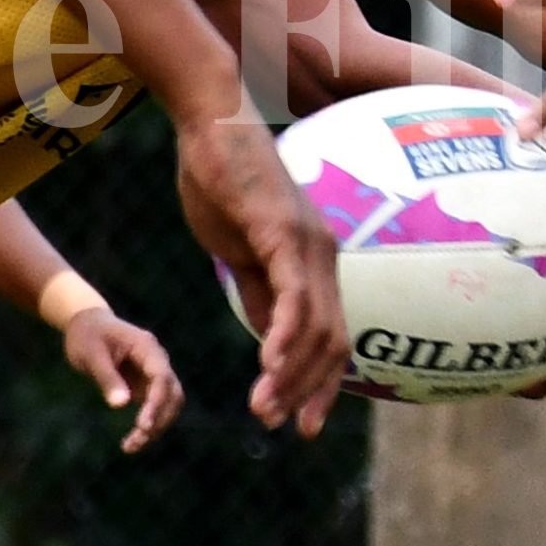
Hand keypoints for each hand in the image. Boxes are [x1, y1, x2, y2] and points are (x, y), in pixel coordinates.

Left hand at [62, 310, 184, 453]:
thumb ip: (107, 378)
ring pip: (169, 405)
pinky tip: (132, 441)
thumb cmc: (87, 336)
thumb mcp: (91, 355)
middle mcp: (157, 361)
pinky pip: (156, 408)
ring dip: (156, 427)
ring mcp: (154, 374)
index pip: (161, 377)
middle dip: (158, 420)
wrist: (87, 325)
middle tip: (135, 442)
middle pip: (173, 394)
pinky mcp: (146, 385)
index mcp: (147, 347)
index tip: (143, 426)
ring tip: (130, 447)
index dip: (156, 403)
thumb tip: (121, 405)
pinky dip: (148, 425)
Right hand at [172, 114, 349, 437]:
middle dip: (312, 392)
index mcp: (314, 261)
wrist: (210, 118)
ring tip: (265, 410)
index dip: (324, 384)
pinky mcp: (282, 232)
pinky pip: (293, 296)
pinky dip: (285, 337)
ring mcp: (306, 243)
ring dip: (291, 376)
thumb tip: (272, 336)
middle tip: (285, 427)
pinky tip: (268, 366)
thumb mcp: (240, 248)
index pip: (334, 336)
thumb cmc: (220, 176)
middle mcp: (322, 255)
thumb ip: (260, 290)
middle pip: (335, 342)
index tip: (305, 422)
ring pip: (317, 328)